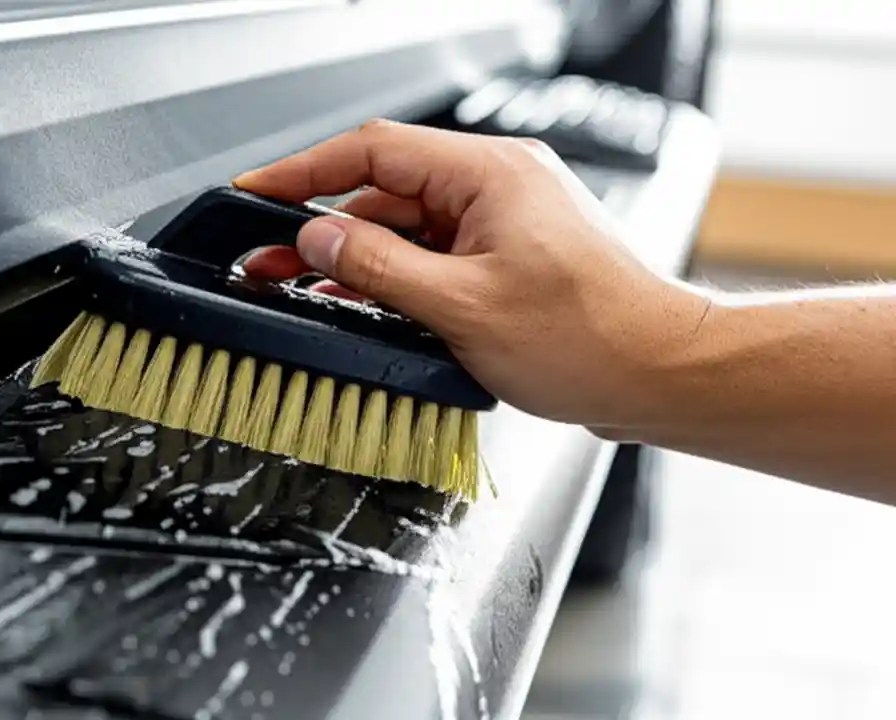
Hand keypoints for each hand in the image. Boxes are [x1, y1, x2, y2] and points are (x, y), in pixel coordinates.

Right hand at [234, 120, 710, 428]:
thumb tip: (317, 236)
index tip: (255, 191)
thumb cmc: (591, 338)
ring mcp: (501, 221)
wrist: (661, 374)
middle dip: (319, 224)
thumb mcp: (462, 306)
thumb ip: (379, 266)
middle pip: (383, 190)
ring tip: (299, 286)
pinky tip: (356, 300)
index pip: (371, 150)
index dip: (302, 170)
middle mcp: (495, 185)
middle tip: (266, 260)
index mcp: (488, 174)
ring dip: (353, 255)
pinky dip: (390, 275)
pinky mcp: (505, 256)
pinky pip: (431, 253)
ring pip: (404, 226)